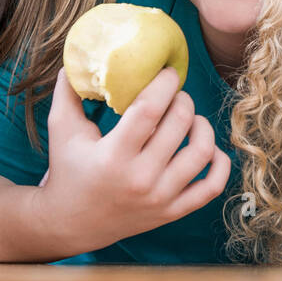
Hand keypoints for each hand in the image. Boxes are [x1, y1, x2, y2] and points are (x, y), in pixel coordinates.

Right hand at [39, 66, 231, 253]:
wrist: (70, 223)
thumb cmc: (67, 169)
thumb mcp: (61, 129)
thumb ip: (68, 91)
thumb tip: (76, 57)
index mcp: (113, 156)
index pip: (150, 109)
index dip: (165, 83)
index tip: (167, 70)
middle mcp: (140, 178)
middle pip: (179, 124)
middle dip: (182, 99)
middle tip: (174, 93)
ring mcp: (160, 198)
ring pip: (202, 152)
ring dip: (201, 126)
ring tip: (189, 118)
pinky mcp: (172, 212)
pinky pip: (212, 187)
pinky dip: (220, 164)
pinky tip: (208, 148)